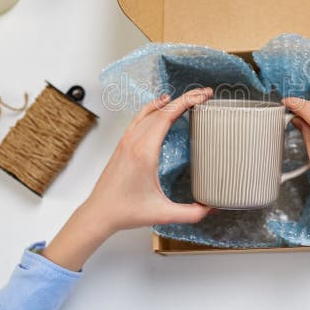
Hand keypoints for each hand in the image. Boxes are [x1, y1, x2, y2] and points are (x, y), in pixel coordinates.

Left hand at [43, 88, 213, 269]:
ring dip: (169, 102)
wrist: (99, 213)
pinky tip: (161, 107)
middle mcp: (134, 141)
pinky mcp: (122, 145)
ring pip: (149, 111)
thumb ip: (190, 213)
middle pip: (161, 109)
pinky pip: (140, 118)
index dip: (187, 102)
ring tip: (187, 98)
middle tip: (203, 95)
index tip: (202, 96)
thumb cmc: (125, 211)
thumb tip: (210, 209)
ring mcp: (126, 141)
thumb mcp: (162, 214)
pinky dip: (154, 108)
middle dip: (184, 99)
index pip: (167, 115)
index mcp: (144, 152)